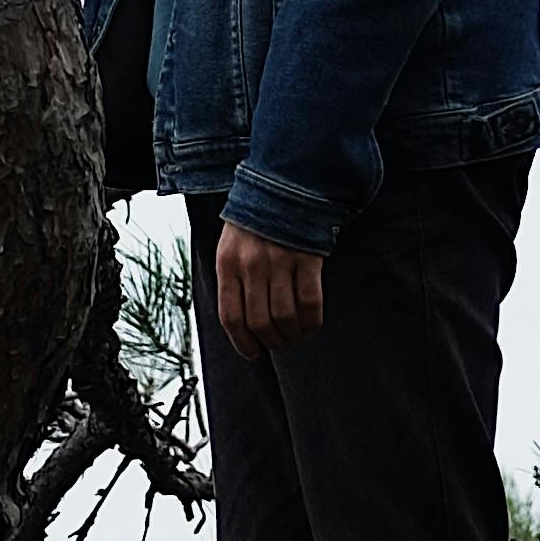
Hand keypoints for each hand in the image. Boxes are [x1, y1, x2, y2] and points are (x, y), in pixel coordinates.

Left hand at [211, 218, 325, 347]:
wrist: (285, 187)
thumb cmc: (255, 223)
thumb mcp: (230, 246)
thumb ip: (231, 280)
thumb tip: (238, 324)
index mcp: (227, 263)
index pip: (231, 316)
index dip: (242, 343)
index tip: (253, 353)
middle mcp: (251, 264)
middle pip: (259, 322)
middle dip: (271, 342)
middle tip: (279, 345)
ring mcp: (280, 261)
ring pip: (285, 316)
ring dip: (292, 335)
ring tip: (295, 337)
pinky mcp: (307, 258)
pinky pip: (310, 302)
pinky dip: (311, 322)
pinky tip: (310, 326)